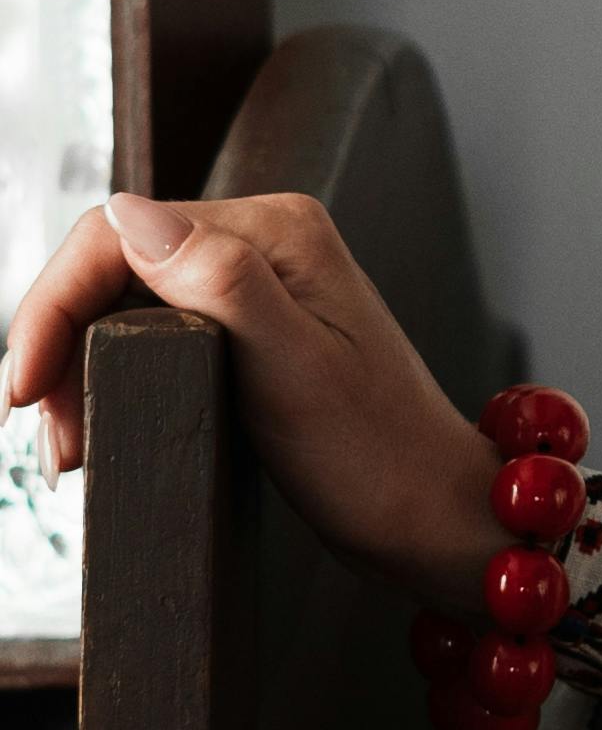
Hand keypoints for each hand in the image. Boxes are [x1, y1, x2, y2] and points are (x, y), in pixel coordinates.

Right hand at [6, 194, 499, 613]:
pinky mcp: (245, 333)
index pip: (117, 235)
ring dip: (77, 373)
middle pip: (109, 268)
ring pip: (119, 306)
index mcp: (275, 231)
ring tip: (69, 449)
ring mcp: (253, 287)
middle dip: (60, 348)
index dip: (53, 304)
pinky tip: (98, 431)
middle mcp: (263, 243)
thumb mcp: (294, 370)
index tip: (22, 389)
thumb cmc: (377, 455)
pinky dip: (111, 382)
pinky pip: (148, 337)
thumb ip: (218, 282)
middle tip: (49, 438)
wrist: (431, 517)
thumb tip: (128, 212)